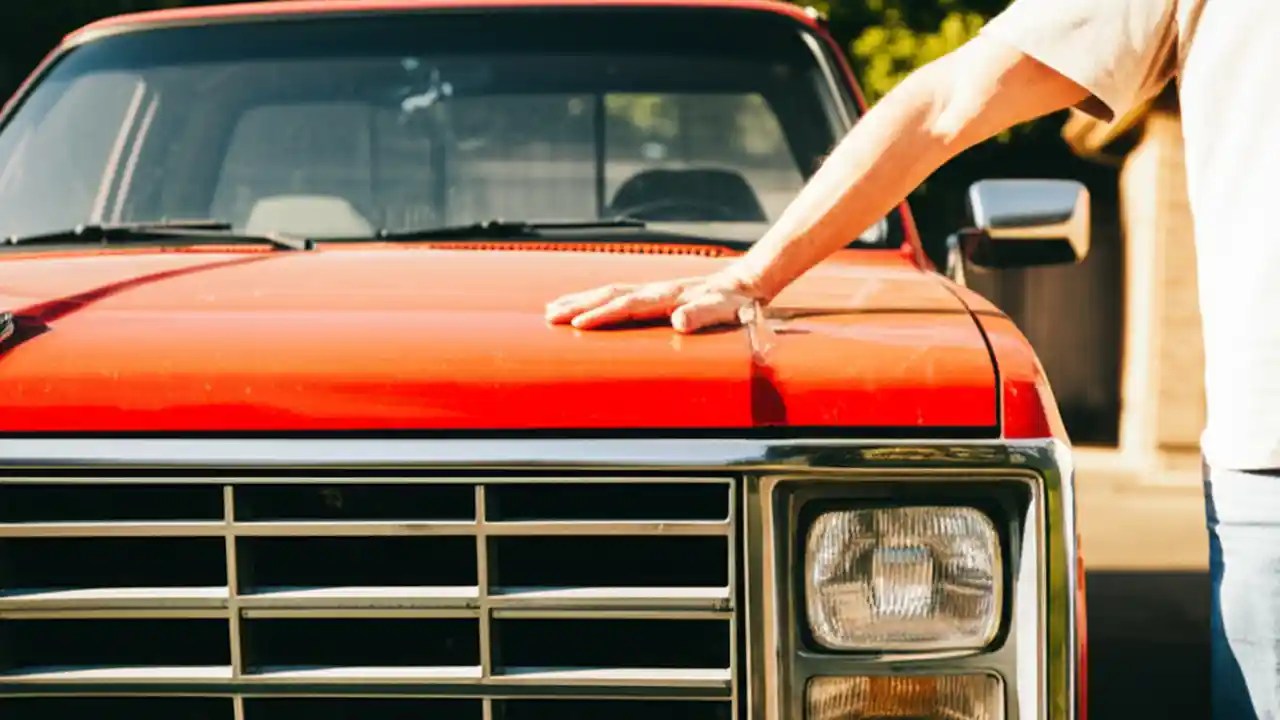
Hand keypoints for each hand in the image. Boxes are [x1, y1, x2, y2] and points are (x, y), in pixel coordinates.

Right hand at [545, 272, 764, 332]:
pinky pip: (618, 296)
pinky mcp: (654, 294)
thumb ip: (703, 314)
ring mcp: (653, 290)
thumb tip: (679, 321)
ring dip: (580, 300)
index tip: (578, 323)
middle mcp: (655, 289)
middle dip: (578, 304)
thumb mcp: (725, 311)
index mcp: (668, 295)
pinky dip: (596, 300)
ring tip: (552, 309)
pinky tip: (585, 306)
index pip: (629, 304)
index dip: (603, 314)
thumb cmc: (737, 302)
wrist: (745, 283)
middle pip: (609, 294)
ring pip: (609, 292)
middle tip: (549, 315)